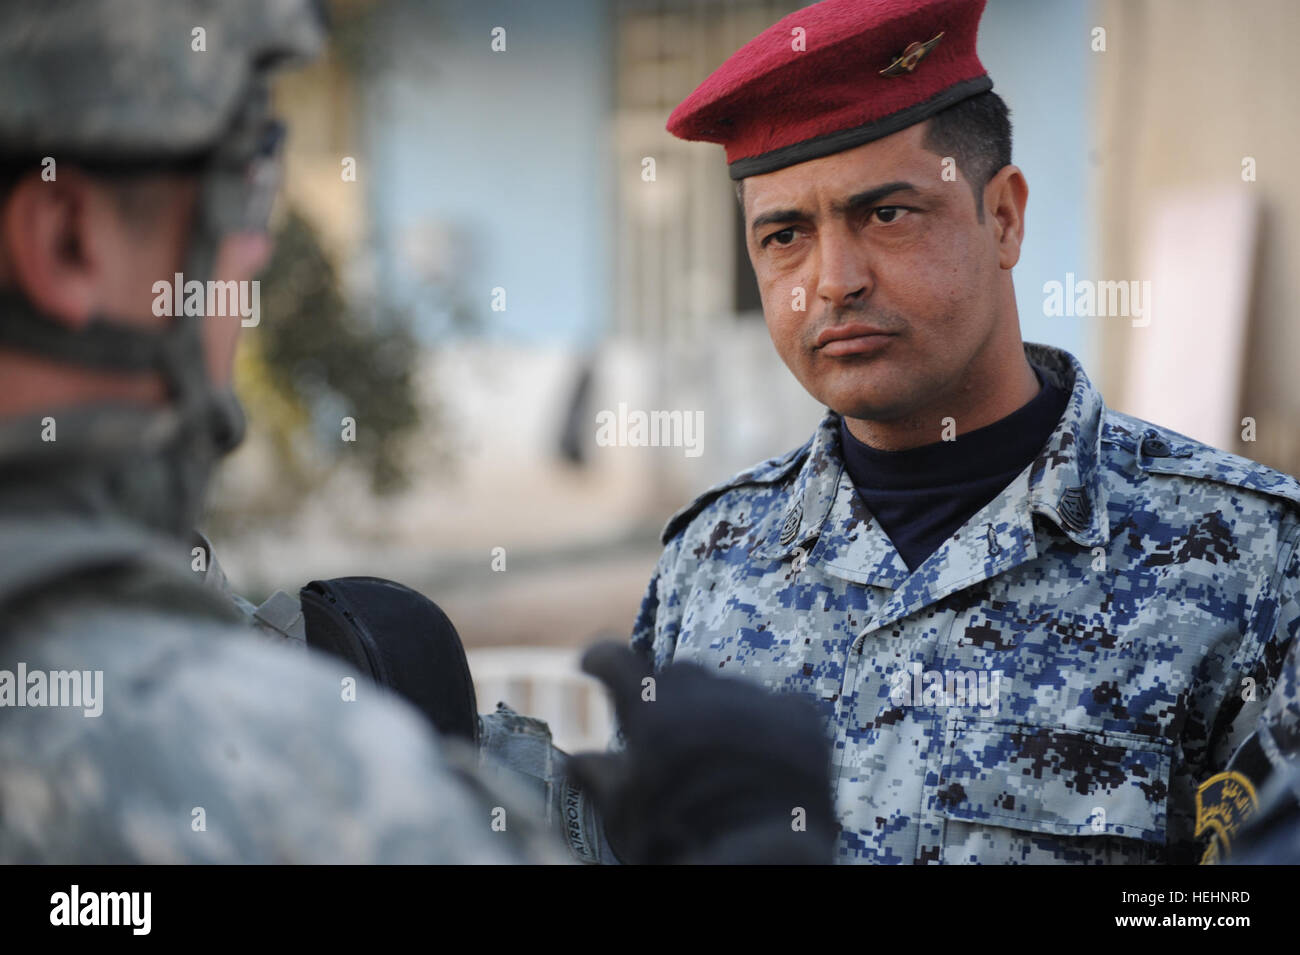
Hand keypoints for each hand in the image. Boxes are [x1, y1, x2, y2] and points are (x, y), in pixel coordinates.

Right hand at [568, 642, 836, 863]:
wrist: (760, 863)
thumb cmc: (680, 842)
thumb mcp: (625, 814)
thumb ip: (600, 775)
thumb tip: (579, 761)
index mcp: (651, 708)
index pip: (615, 658)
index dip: (602, 660)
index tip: (595, 665)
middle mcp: (703, 691)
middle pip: (676, 675)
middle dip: (666, 699)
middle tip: (668, 738)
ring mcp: (756, 700)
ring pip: (728, 691)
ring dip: (718, 714)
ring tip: (721, 759)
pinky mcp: (802, 717)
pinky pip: (777, 707)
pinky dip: (767, 726)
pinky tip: (763, 761)